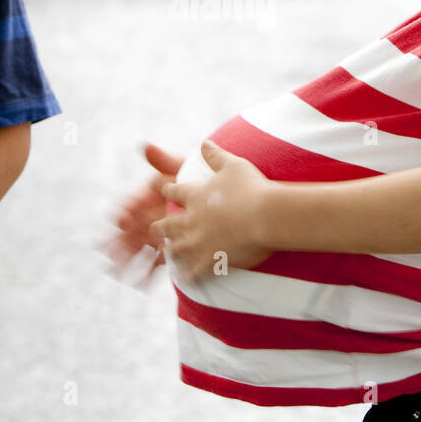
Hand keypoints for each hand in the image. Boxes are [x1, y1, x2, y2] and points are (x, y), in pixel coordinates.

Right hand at [102, 142, 184, 287]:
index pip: (130, 203)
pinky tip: (139, 285)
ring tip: (115, 273)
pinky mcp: (167, 250)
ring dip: (125, 262)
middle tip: (104, 252)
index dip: (125, 211)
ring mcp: (156, 234)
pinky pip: (154, 263)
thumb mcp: (181, 168)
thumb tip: (144, 145)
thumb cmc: (197, 180)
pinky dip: (146, 274)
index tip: (121, 219)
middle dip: (116, 242)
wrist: (221, 202)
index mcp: (147, 196)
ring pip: (136, 249)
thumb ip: (164, 160)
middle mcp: (148, 216)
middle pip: (128, 230)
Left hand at [153, 140, 272, 283]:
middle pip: (168, 225)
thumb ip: (216, 155)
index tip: (162, 190)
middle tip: (155, 229)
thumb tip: (204, 142)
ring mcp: (199, 242)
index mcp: (196, 196)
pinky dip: (189, 275)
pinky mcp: (210, 260)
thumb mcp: (233, 164)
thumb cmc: (252, 188)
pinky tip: (185, 279)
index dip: (168, 190)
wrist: (265, 215)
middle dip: (160, 227)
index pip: (175, 192)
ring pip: (176, 249)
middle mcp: (191, 220)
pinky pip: (194, 271)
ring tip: (165, 253)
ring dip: (170, 251)